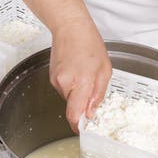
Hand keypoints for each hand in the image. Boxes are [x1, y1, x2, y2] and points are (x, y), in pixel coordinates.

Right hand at [49, 16, 111, 132]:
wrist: (70, 27)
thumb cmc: (89, 43)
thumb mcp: (105, 70)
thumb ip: (99, 94)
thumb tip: (91, 112)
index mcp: (81, 82)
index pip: (75, 114)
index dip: (78, 125)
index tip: (83, 130)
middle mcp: (66, 83)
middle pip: (73, 107)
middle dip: (83, 103)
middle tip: (92, 88)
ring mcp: (56, 80)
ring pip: (69, 98)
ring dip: (77, 92)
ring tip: (84, 73)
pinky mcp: (52, 77)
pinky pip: (64, 89)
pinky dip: (71, 84)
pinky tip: (76, 70)